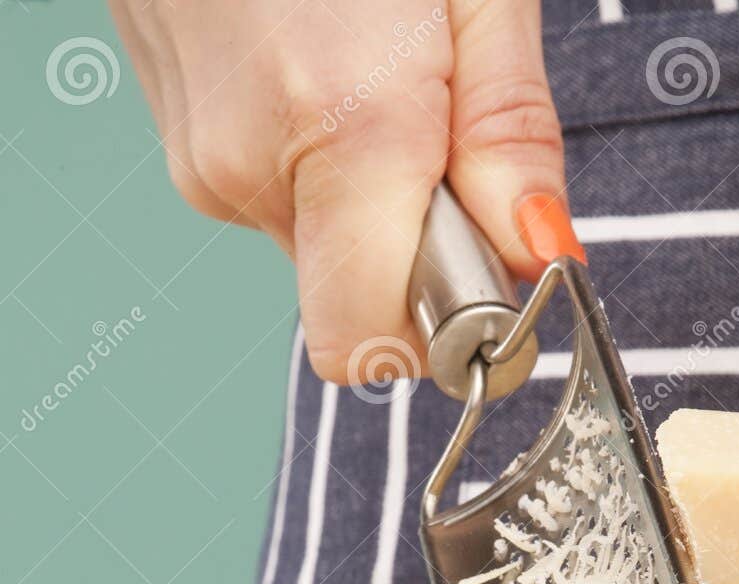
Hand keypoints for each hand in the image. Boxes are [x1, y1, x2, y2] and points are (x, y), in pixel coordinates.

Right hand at [109, 0, 579, 382]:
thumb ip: (509, 133)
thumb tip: (544, 258)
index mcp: (343, 133)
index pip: (373, 345)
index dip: (441, 332)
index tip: (489, 273)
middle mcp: (251, 166)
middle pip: (354, 297)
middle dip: (413, 249)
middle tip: (438, 135)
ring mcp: (199, 154)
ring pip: (315, 244)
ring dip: (362, 198)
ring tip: (372, 74)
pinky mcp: (176, 135)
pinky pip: (272, 192)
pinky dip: (314, 160)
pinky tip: (322, 66)